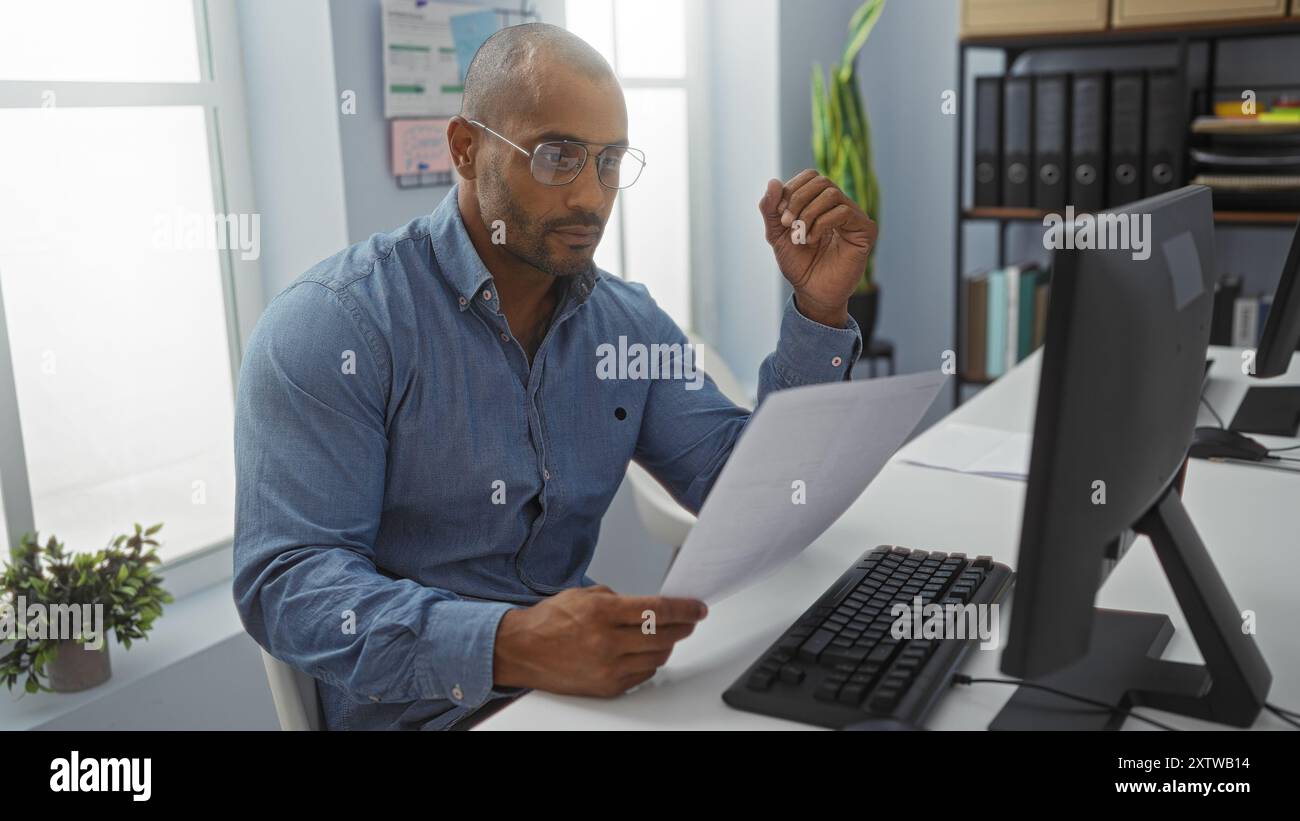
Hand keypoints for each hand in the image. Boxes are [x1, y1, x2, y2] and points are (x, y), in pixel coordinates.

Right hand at [492, 585, 707, 696]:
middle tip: (689, 620)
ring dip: (668, 645)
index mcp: (602, 613)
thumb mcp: (584, 595)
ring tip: (669, 635)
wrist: (521, 650)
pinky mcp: (607, 687)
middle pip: (663, 636)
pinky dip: (650, 661)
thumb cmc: (549, 621)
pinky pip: (643, 674)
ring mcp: (608, 668)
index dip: (684, 609)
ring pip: (657, 657)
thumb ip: (619, 599)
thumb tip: (650, 608)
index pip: (657, 611)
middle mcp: (607, 642)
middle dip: (683, 626)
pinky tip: (648, 652)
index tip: (698, 608)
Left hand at [759, 170, 878, 327]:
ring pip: (831, 194)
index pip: (810, 176)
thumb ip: (771, 209)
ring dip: (809, 214)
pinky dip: (822, 224)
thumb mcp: (776, 234)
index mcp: (821, 202)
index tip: (781, 216)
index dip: (792, 190)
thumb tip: (773, 181)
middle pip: (821, 181)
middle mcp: (840, 205)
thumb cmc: (798, 264)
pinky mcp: (865, 230)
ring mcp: (854, 217)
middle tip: (788, 224)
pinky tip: (813, 240)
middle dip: (798, 200)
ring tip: (801, 236)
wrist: (812, 292)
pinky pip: (843, 212)